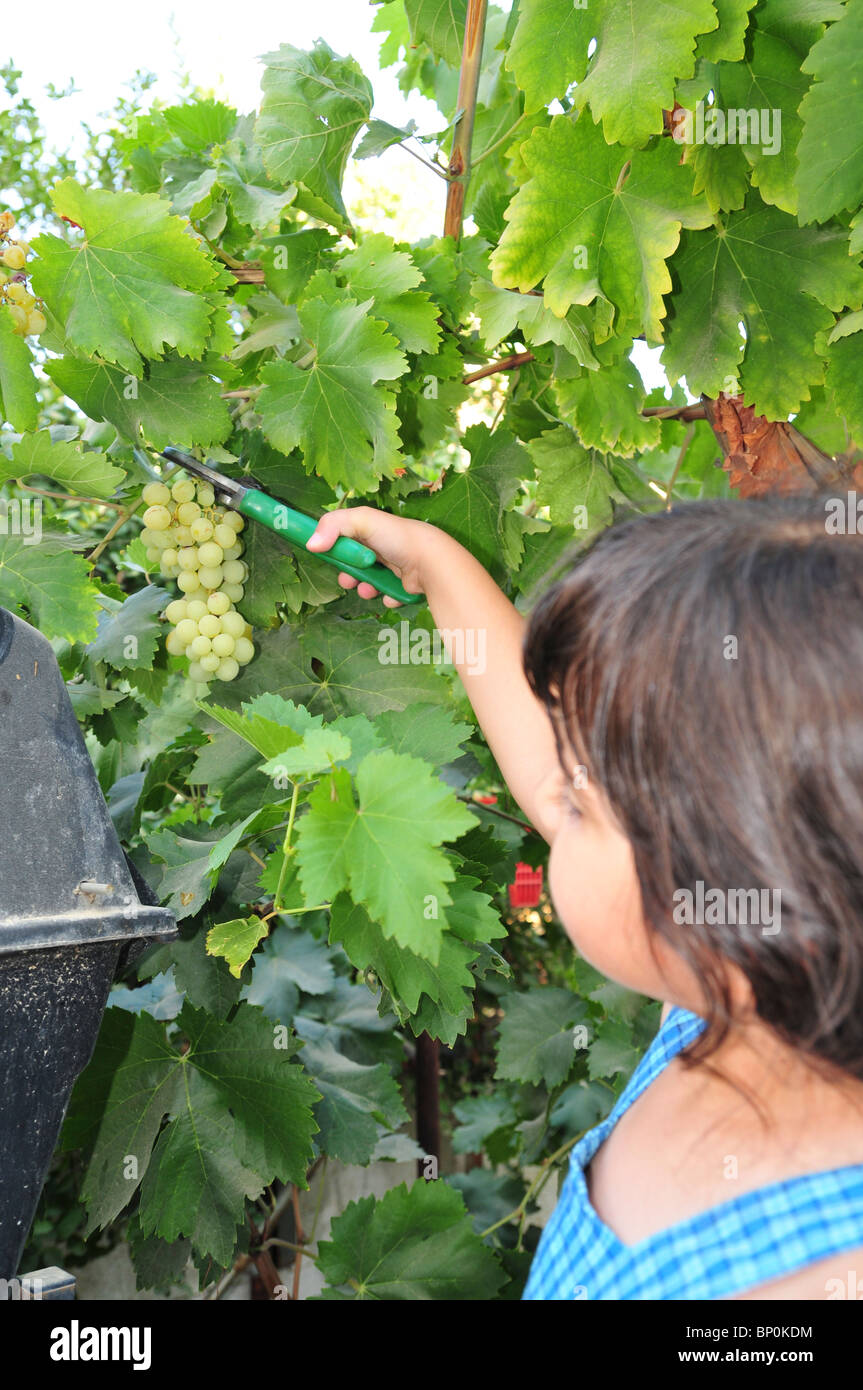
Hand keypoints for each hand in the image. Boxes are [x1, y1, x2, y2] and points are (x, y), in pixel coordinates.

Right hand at [305, 506, 436, 607]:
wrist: (432, 562)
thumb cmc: (397, 537)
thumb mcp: (362, 520)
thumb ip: (332, 525)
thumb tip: (311, 544)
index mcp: (372, 529)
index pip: (345, 539)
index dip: (335, 551)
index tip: (329, 558)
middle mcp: (383, 547)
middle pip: (355, 564)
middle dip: (348, 574)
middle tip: (349, 580)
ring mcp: (394, 566)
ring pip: (369, 583)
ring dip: (365, 589)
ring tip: (370, 589)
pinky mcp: (404, 585)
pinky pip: (387, 595)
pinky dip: (386, 596)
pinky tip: (391, 593)